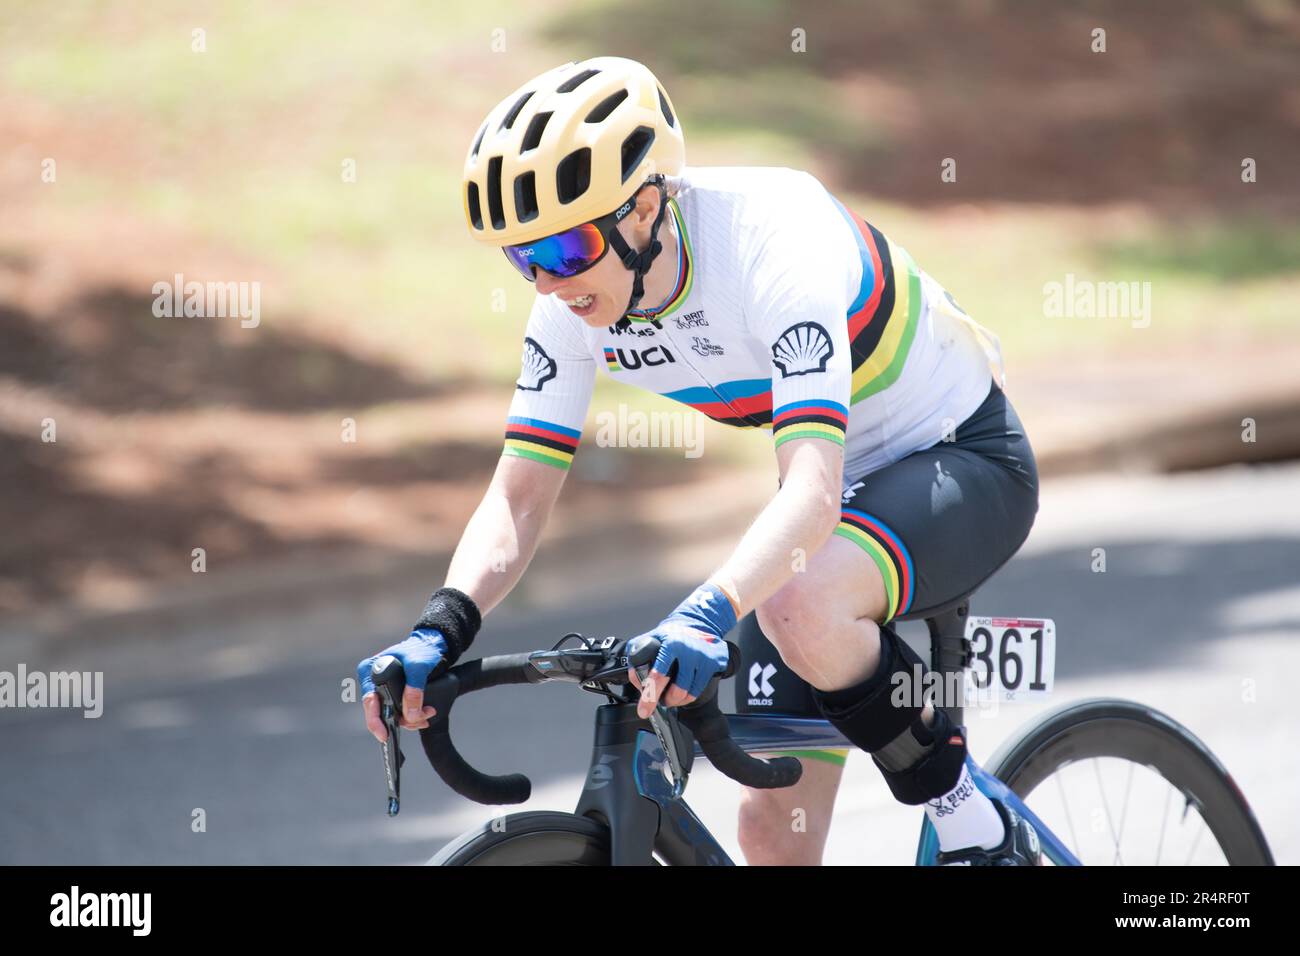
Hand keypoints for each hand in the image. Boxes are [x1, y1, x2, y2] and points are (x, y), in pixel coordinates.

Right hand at [357, 628, 447, 742]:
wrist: (432, 645)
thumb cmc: (421, 649)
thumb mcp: (418, 666)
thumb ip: (414, 688)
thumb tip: (410, 714)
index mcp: (370, 671)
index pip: (369, 701)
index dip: (375, 721)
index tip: (385, 734)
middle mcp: (374, 682)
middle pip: (380, 712)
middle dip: (400, 721)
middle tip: (419, 721)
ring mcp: (384, 690)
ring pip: (391, 715)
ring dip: (410, 719)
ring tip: (427, 714)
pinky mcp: (395, 695)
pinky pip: (400, 712)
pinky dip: (413, 716)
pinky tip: (424, 714)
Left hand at [628, 583, 737, 717]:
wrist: (700, 622)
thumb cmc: (672, 635)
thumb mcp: (650, 638)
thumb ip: (637, 657)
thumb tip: (636, 681)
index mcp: (670, 644)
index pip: (659, 675)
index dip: (650, 696)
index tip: (644, 710)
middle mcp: (688, 651)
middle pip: (676, 691)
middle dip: (665, 700)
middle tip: (659, 700)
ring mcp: (703, 658)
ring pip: (688, 694)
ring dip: (676, 700)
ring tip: (671, 694)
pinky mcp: (714, 664)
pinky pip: (698, 691)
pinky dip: (688, 696)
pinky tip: (683, 690)